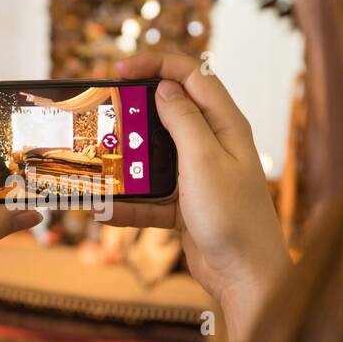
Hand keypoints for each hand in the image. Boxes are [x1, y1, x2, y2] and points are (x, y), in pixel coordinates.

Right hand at [109, 53, 287, 341]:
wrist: (246, 277)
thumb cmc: (233, 217)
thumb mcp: (204, 161)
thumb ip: (184, 121)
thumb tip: (165, 87)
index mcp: (225, 125)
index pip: (192, 75)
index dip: (156, 64)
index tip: (120, 70)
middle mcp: (213, 145)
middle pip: (168, 113)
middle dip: (134, 113)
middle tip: (102, 115)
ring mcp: (198, 176)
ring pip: (154, 157)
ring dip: (126, 161)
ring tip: (96, 163)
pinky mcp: (186, 205)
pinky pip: (150, 197)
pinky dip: (129, 203)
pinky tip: (105, 210)